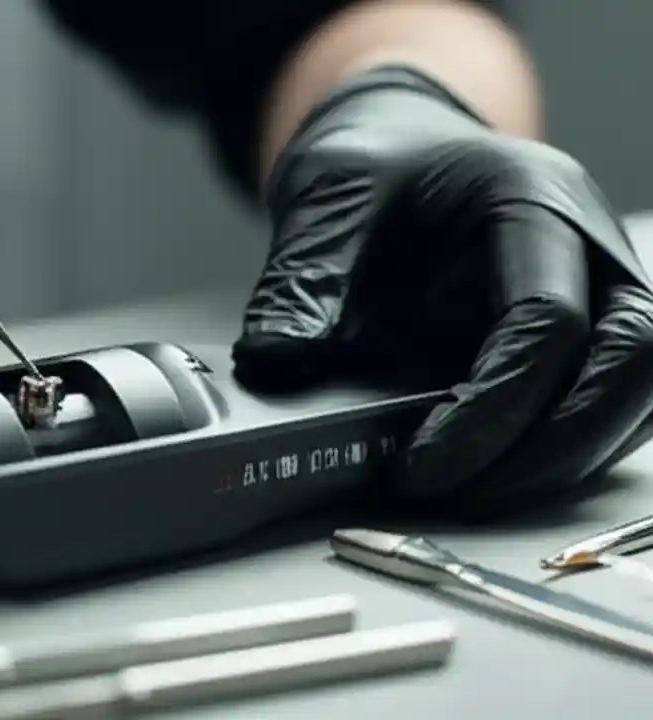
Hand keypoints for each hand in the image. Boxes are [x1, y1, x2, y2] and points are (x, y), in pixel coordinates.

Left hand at [232, 65, 652, 516]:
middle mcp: (590, 245)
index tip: (421, 464)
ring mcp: (605, 289)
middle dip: (552, 449)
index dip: (492, 407)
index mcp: (531, 199)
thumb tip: (274, 361)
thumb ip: (301, 281)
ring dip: (566, 459)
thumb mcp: (326, 204)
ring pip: (639, 392)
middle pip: (629, 363)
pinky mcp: (594, 333)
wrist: (397, 151)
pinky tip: (493, 475)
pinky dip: (566, 450)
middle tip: (459, 496)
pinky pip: (615, 404)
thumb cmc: (375, 169)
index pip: (548, 318)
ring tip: (469, 496)